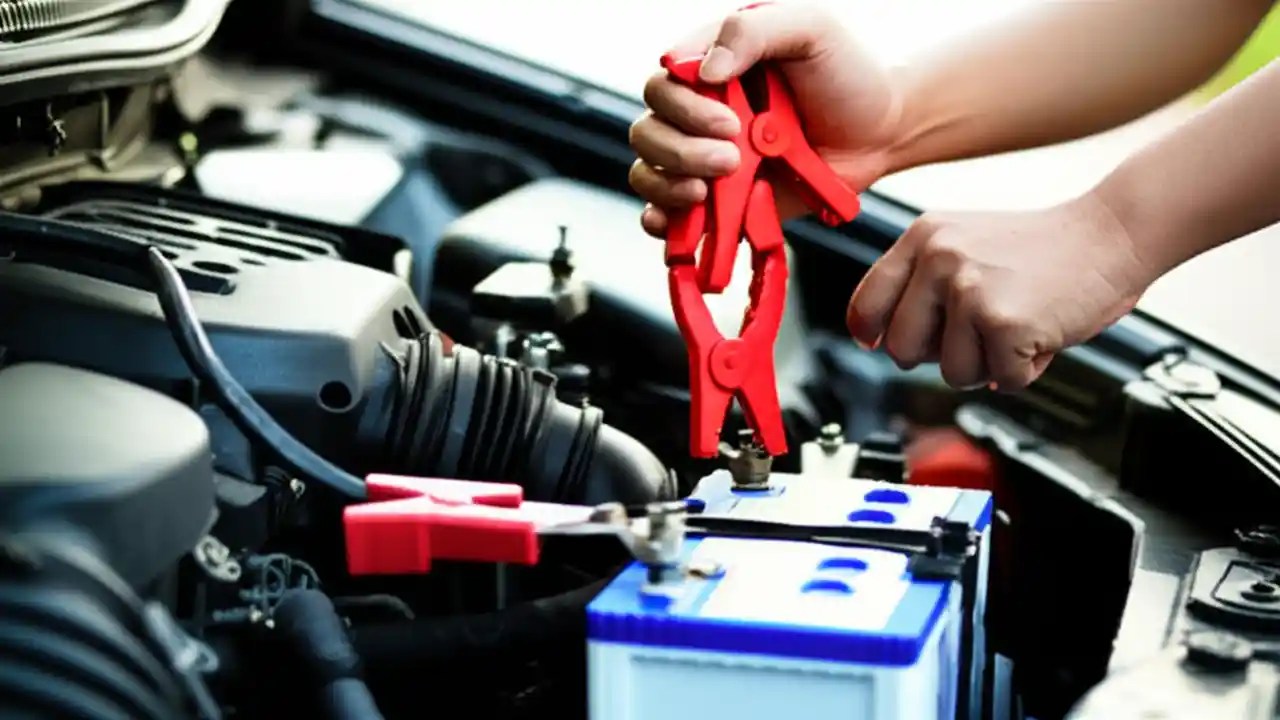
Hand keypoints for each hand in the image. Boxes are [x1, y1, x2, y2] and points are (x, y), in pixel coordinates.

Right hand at [629, 2, 901, 236]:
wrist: (881, 132)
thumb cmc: (847, 74)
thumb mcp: (809, 30)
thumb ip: (754, 33)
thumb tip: (705, 70)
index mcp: (710, 67)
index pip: (662, 85)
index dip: (683, 109)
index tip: (730, 123)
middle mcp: (697, 112)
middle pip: (649, 132)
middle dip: (681, 151)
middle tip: (732, 159)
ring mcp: (704, 158)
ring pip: (650, 172)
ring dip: (669, 184)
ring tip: (709, 191)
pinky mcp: (717, 200)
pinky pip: (668, 213)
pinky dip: (662, 219)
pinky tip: (674, 222)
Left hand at [847, 192, 1154, 390]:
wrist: (1113, 233)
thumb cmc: (1046, 247)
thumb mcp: (965, 244)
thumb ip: (923, 282)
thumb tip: (881, 340)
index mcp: (924, 237)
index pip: (867, 303)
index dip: (872, 334)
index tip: (878, 343)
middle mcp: (940, 259)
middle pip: (902, 350)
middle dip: (938, 357)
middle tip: (978, 335)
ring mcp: (970, 290)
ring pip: (951, 372)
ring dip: (987, 364)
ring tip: (1016, 325)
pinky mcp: (1004, 322)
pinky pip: (1001, 378)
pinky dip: (1026, 369)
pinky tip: (1041, 333)